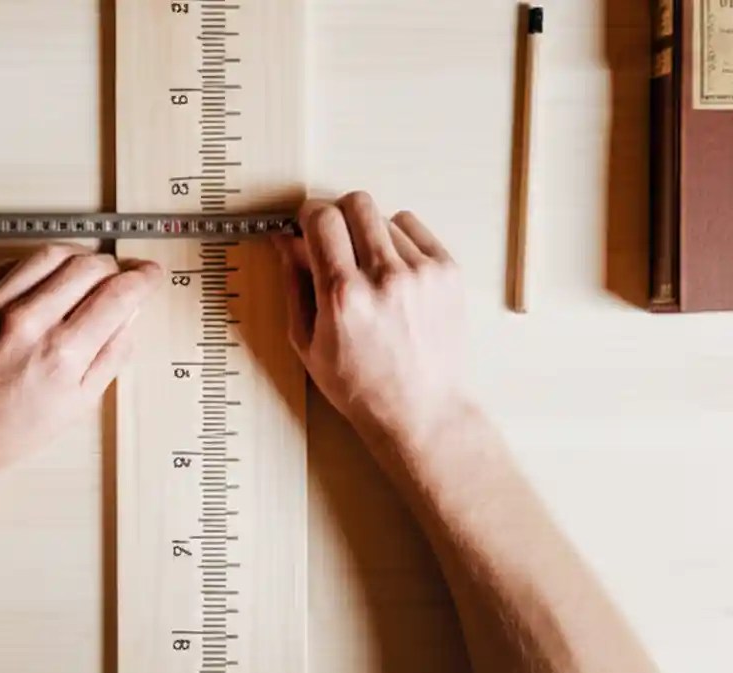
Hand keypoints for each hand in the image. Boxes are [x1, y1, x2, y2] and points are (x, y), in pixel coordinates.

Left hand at [0, 245, 162, 478]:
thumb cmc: (10, 429)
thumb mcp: (79, 405)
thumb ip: (111, 354)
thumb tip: (131, 313)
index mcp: (62, 355)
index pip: (118, 295)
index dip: (143, 279)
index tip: (150, 274)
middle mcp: (28, 323)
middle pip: (89, 266)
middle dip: (114, 267)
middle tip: (118, 278)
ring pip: (53, 254)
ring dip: (79, 258)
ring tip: (85, 274)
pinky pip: (16, 262)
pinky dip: (39, 267)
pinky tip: (45, 284)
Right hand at [275, 191, 468, 447]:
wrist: (420, 410)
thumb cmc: (360, 386)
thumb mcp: (308, 342)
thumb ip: (295, 283)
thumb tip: (285, 241)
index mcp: (343, 296)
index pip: (321, 218)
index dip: (308, 216)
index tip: (306, 225)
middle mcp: (384, 278)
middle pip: (356, 202)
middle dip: (338, 214)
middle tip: (334, 240)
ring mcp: (421, 272)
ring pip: (384, 216)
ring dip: (368, 233)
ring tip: (368, 271)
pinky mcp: (447, 272)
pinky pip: (413, 228)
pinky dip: (398, 240)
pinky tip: (393, 270)